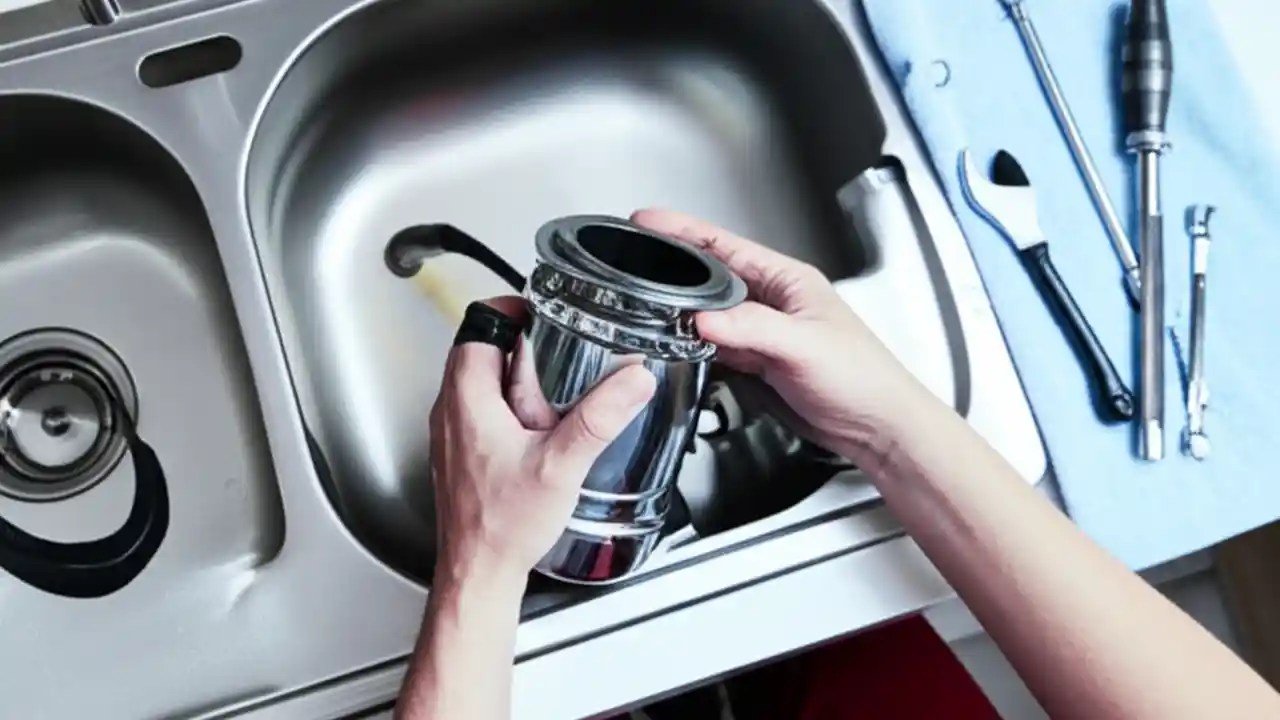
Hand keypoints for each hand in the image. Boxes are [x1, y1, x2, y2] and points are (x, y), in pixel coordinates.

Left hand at [429, 297, 656, 589]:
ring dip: (511, 376)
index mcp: (466, 401)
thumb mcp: (561, 464)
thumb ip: (599, 418)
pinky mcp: (458, 458)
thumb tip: (631, 381)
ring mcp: (450, 437)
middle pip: (477, 351)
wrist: (478, 574)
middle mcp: (450, 414)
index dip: (510, 310)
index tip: (539, 312)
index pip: (477, 327)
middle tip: (555, 346)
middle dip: (517, 342)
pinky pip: (477, 413)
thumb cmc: (502, 527)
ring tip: (551, 387)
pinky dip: (504, 407)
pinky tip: (536, 430)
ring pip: (476, 383)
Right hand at [631, 209, 934, 469]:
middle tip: (633, 262)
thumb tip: (703, 318)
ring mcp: (764, 333)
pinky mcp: (759, 364)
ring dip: (681, 313)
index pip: (725, 246)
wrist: (878, 429)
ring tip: (645, 307)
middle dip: (673, 269)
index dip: (683, 230)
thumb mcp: (804, 345)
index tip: (647, 220)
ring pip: (710, 315)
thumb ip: (752, 328)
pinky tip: (677, 349)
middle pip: (711, 278)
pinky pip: (717, 348)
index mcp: (787, 280)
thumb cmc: (862, 379)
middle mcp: (773, 302)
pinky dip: (695, 348)